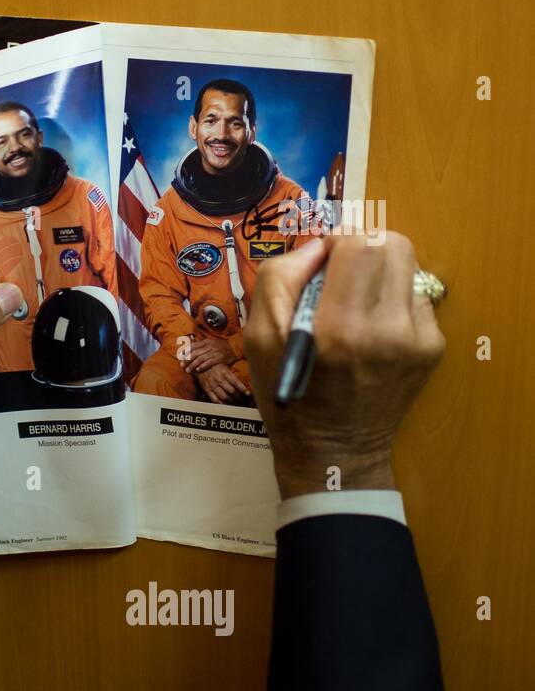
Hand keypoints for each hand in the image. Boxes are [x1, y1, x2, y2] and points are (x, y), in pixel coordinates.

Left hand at [183, 336, 235, 372]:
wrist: (235, 348)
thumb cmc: (221, 346)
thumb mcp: (211, 342)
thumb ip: (201, 345)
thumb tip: (188, 347)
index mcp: (206, 342)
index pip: (193, 346)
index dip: (186, 352)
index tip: (180, 357)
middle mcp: (210, 346)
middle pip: (195, 353)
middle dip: (187, 360)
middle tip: (182, 365)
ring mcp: (215, 352)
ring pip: (201, 359)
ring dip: (193, 365)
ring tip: (188, 370)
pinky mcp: (219, 359)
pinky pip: (209, 363)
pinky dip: (203, 366)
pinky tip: (198, 370)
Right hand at [196, 362, 250, 403]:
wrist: (199, 365)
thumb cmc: (214, 365)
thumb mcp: (224, 366)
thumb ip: (231, 375)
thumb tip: (241, 383)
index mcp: (225, 373)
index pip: (236, 383)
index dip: (243, 389)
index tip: (248, 394)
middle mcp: (219, 380)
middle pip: (232, 391)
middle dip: (239, 397)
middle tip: (243, 400)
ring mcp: (213, 385)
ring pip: (224, 397)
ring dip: (231, 401)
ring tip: (236, 403)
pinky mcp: (207, 389)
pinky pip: (215, 399)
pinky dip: (221, 404)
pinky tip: (226, 405)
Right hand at [243, 233, 444, 498]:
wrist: (334, 451)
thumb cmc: (290, 395)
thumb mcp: (258, 338)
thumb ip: (278, 278)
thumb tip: (317, 246)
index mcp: (338, 328)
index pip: (361, 244)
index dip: (338, 240)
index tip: (322, 258)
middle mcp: (386, 330)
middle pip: (393, 244)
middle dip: (363, 247)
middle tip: (340, 271)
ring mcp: (417, 340)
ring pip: (408, 266)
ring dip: (379, 271)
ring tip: (354, 300)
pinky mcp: (433, 348)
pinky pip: (415, 297)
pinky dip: (391, 299)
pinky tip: (371, 326)